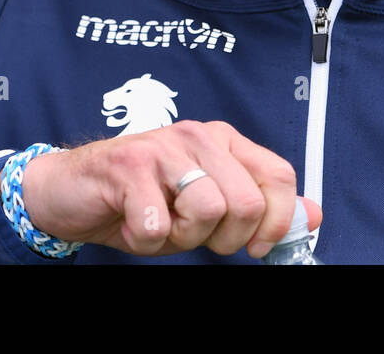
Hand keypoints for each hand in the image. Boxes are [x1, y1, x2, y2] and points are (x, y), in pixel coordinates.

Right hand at [17, 120, 321, 257]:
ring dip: (182, 238)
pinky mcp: (127, 167)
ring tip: (161, 224)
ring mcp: (162, 148)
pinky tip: (133, 223)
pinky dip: (146, 239)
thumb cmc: (143, 197)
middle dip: (223, 238)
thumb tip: (313, 216)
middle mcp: (198, 136)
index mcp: (224, 141)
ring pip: (207, 210)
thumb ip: (259, 206)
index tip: (255, 246)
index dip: (276, 222)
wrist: (70, 190)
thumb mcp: (207, 202)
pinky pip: (158, 224)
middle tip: (191, 233)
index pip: (278, 176)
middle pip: (246, 203)